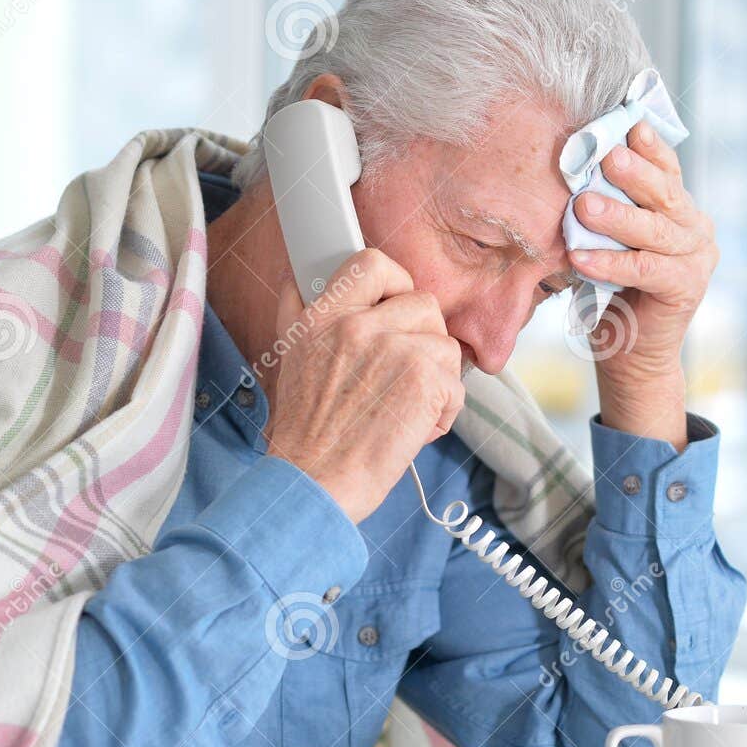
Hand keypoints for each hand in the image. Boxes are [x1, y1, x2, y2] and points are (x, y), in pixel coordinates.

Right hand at [264, 248, 465, 523]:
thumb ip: (299, 314)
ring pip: (445, 345)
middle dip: (424, 342)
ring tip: (406, 410)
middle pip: (424, 304)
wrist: (313, 483)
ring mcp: (394, 349)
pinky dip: (443, 413)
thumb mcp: (290, 359)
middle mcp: (357, 325)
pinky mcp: (423, 380)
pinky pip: (456, 384)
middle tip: (404, 377)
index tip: (396, 309)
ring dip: (436, 381)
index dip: (396, 284)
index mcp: (321, 316)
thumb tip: (301, 278)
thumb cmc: (306, 435)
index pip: (372, 263)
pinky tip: (414, 431)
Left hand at [568, 121, 717, 447]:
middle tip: (606, 154)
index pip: (666, 171)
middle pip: (664, 193)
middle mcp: (697, 230)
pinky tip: (580, 256)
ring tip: (583, 205)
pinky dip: (610, 262)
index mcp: (680, 211)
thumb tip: (579, 169)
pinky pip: (644, 268)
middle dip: (633, 172)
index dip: (649, 148)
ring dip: (616, 216)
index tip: (628, 124)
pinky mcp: (686, 288)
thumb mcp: (610, 241)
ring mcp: (697, 259)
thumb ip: (609, 208)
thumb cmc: (613, 293)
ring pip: (654, 230)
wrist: (630, 356)